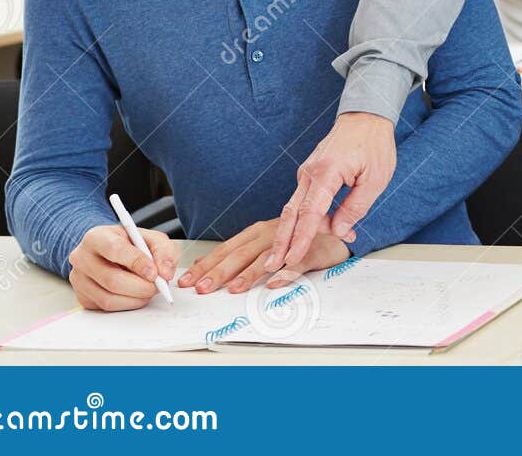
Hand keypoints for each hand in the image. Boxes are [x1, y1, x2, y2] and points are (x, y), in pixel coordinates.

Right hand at [67, 224, 177, 311]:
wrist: (110, 252)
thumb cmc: (130, 244)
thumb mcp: (151, 238)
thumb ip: (164, 251)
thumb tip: (165, 274)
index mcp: (97, 237)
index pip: (115, 249)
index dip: (137, 263)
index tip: (155, 273)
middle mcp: (82, 257)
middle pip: (111, 279)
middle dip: (141, 287)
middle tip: (158, 286)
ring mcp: (78, 280)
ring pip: (108, 298)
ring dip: (136, 299)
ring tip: (149, 291)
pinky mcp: (82, 297)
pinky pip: (106, 308)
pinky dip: (127, 305)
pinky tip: (136, 295)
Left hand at [180, 217, 349, 295]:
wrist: (335, 233)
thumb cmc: (295, 241)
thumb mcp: (262, 244)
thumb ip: (236, 253)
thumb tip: (203, 262)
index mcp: (255, 233)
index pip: (225, 250)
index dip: (205, 265)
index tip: (187, 280)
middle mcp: (270, 234)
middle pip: (240, 254)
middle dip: (219, 272)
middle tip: (203, 288)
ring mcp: (290, 242)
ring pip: (266, 258)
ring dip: (249, 274)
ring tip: (234, 289)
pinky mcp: (310, 251)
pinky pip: (297, 263)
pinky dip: (285, 273)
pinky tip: (274, 283)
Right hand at [267, 112, 395, 271]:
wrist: (366, 118)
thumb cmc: (374, 145)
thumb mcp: (375, 179)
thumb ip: (355, 207)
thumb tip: (339, 232)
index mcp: (327, 172)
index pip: (310, 213)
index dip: (300, 239)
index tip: (290, 259)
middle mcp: (310, 172)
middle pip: (291, 213)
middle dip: (281, 242)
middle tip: (271, 265)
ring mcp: (307, 172)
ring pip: (294, 208)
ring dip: (291, 233)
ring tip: (284, 257)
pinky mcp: (309, 174)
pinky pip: (303, 200)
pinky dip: (304, 219)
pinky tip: (316, 232)